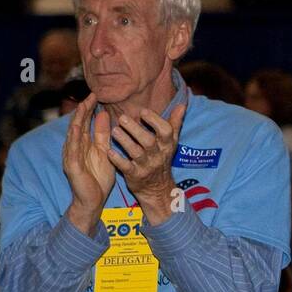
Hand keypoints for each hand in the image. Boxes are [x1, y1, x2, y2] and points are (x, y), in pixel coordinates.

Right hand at [62, 95, 113, 230]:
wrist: (93, 200)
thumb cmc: (98, 177)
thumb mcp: (104, 152)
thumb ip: (103, 135)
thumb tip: (103, 114)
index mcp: (83, 144)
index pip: (85, 123)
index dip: (89, 109)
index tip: (96, 95)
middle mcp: (75, 148)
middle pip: (77, 125)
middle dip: (83, 110)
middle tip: (90, 95)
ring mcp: (71, 156)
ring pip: (73, 135)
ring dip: (77, 121)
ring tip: (82, 106)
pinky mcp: (71, 166)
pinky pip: (72, 151)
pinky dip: (73, 139)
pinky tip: (76, 129)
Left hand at [110, 104, 185, 219]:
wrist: (157, 187)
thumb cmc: (162, 158)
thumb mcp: (171, 142)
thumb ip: (174, 123)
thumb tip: (182, 104)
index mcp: (167, 144)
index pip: (165, 131)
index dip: (155, 121)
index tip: (143, 111)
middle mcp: (158, 155)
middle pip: (148, 141)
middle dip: (135, 129)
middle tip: (122, 118)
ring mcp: (147, 166)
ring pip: (136, 153)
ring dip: (125, 141)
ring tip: (114, 130)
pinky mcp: (135, 175)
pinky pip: (126, 167)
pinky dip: (118, 160)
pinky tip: (109, 152)